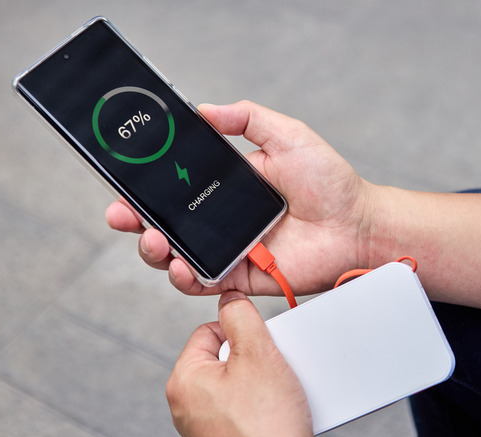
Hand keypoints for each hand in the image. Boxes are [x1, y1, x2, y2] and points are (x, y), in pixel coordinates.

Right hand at [106, 100, 372, 295]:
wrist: (357, 224)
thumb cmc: (329, 181)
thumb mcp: (286, 135)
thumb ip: (246, 118)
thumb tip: (203, 109)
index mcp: (225, 186)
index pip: (173, 187)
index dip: (144, 187)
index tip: (123, 183)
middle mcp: (220, 219)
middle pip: (163, 224)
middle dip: (135, 221)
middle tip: (123, 215)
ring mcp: (228, 249)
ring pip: (174, 256)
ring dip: (154, 251)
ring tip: (155, 241)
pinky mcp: (240, 276)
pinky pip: (203, 282)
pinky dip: (185, 278)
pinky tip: (180, 266)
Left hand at [166, 291, 311, 436]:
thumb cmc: (266, 425)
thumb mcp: (257, 354)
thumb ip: (241, 317)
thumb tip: (228, 298)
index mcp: (184, 380)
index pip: (209, 332)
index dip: (240, 332)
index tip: (261, 344)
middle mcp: (186, 405)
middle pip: (224, 358)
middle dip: (253, 360)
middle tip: (272, 372)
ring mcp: (204, 426)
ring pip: (237, 384)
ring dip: (261, 383)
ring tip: (277, 396)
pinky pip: (242, 409)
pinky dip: (261, 406)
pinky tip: (276, 413)